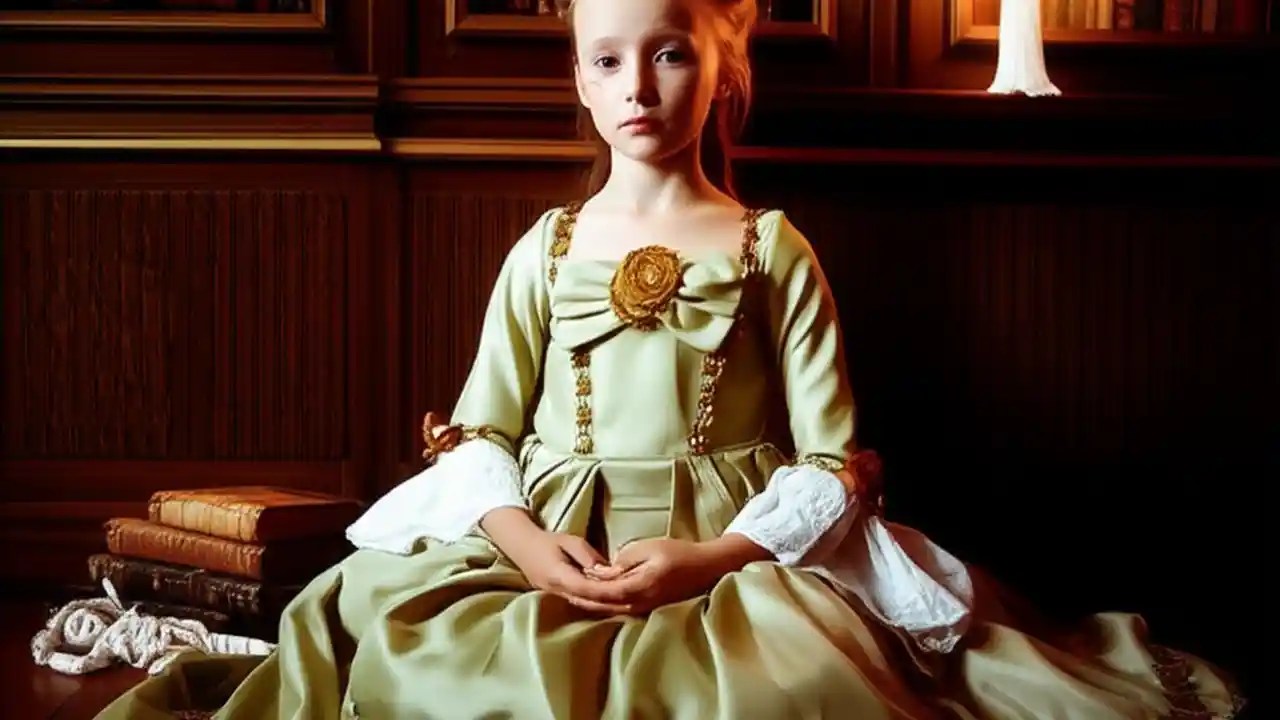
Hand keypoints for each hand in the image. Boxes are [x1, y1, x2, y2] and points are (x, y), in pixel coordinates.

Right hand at [501, 527, 633, 614]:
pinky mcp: (559, 597)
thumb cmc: (548, 540)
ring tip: (627, 606)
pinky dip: (596, 604)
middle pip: (588, 602)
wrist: (522, 546)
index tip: (625, 591)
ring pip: (585, 606)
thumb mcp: (570, 541)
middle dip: (610, 605)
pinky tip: (611, 604)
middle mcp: (557, 590)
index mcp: (559, 575)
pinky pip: (581, 603)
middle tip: (633, 603)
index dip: (606, 592)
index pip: (586, 588)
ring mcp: (556, 596)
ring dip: (605, 607)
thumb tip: (607, 570)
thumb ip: (588, 557)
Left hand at [581, 538, 724, 614]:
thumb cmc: (679, 553)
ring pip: (615, 611)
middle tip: (566, 594)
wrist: (705, 568)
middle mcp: (642, 602)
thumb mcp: (650, 548)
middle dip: (586, 600)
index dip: (588, 588)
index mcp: (641, 585)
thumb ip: (625, 560)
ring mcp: (647, 607)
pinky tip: (599, 601)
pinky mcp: (651, 607)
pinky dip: (608, 606)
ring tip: (576, 598)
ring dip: (595, 605)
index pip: (607, 591)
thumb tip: (605, 570)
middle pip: (608, 606)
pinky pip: (624, 610)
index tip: (570, 582)